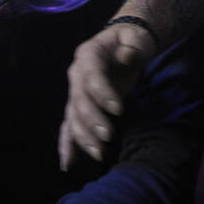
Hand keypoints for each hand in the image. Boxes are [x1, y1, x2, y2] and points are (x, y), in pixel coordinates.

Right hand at [59, 23, 154, 170]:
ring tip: (99, 154)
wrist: (121, 44)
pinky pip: (69, 127)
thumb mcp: (136, 38)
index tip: (119, 109)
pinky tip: (68, 164)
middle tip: (108, 137)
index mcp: (88, 54)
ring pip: (73, 118)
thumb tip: (128, 56)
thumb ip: (134, 47)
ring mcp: (76, 92)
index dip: (102, 93)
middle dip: (92, 121)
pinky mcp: (79, 107)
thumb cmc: (131, 40)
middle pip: (80, 100)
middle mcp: (76, 74)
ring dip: (83, 137)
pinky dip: (68, 145)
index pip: (92, 76)